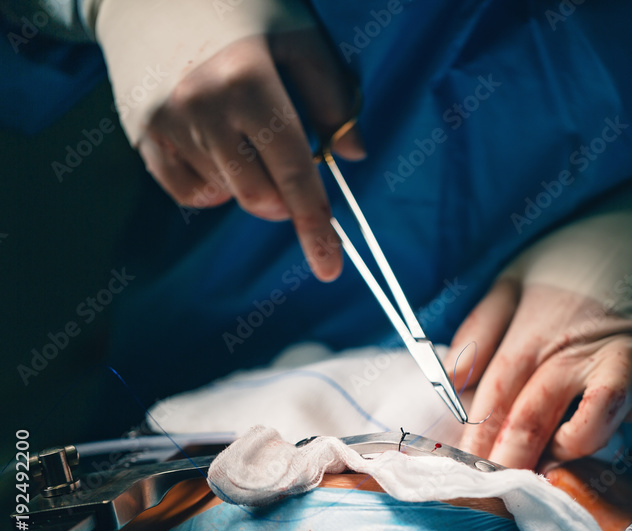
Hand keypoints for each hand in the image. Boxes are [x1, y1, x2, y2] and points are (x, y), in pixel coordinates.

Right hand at [92, 0, 363, 279]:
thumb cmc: (241, 10)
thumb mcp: (300, 37)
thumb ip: (333, 98)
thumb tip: (354, 156)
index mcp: (250, 82)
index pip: (294, 172)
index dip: (316, 224)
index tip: (331, 269)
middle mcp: (203, 106)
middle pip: (258, 197)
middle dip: (284, 201)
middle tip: (289, 172)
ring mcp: (167, 122)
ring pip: (225, 195)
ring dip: (249, 184)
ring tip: (245, 136)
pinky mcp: (142, 133)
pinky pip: (186, 193)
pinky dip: (213, 188)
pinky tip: (218, 151)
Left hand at [446, 171, 631, 468]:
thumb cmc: (568, 264)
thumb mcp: (511, 281)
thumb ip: (480, 330)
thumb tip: (452, 378)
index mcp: (534, 330)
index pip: (498, 393)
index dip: (481, 436)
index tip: (468, 471)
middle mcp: (577, 346)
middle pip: (538, 410)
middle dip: (516, 456)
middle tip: (503, 487)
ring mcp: (626, 353)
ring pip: (603, 407)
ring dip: (579, 439)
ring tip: (563, 452)